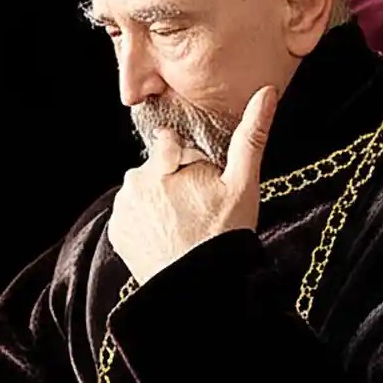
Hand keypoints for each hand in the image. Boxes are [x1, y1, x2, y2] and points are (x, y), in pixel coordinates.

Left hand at [109, 86, 277, 283]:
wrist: (199, 289)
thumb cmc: (224, 235)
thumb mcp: (243, 185)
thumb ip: (251, 136)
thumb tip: (266, 93)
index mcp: (159, 165)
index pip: (170, 143)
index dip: (189, 161)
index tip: (202, 184)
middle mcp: (133, 183)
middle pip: (156, 167)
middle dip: (173, 180)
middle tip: (197, 210)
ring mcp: (122, 210)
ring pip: (144, 191)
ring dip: (160, 201)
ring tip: (183, 226)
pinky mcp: (117, 233)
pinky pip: (133, 216)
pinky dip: (147, 222)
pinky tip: (168, 237)